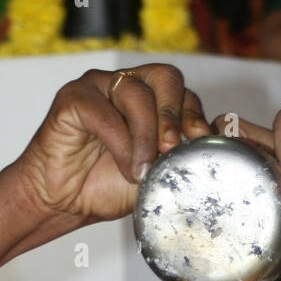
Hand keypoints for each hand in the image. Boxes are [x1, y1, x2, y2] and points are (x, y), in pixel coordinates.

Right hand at [12, 63, 210, 230]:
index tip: (199, 142)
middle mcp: (126, 85)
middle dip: (174, 115)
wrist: (63, 203)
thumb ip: (180, 158)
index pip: (181, 92)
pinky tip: (126, 168)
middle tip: (171, 149)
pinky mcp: (73, 97)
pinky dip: (121, 144)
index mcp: (149, 99)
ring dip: (146, 137)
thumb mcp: (155, 176)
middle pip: (165, 78)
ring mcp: (99, 87)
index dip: (194, 115)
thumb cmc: (105, 187)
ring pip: (136, 93)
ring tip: (143, 171)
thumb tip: (217, 145)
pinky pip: (104, 112)